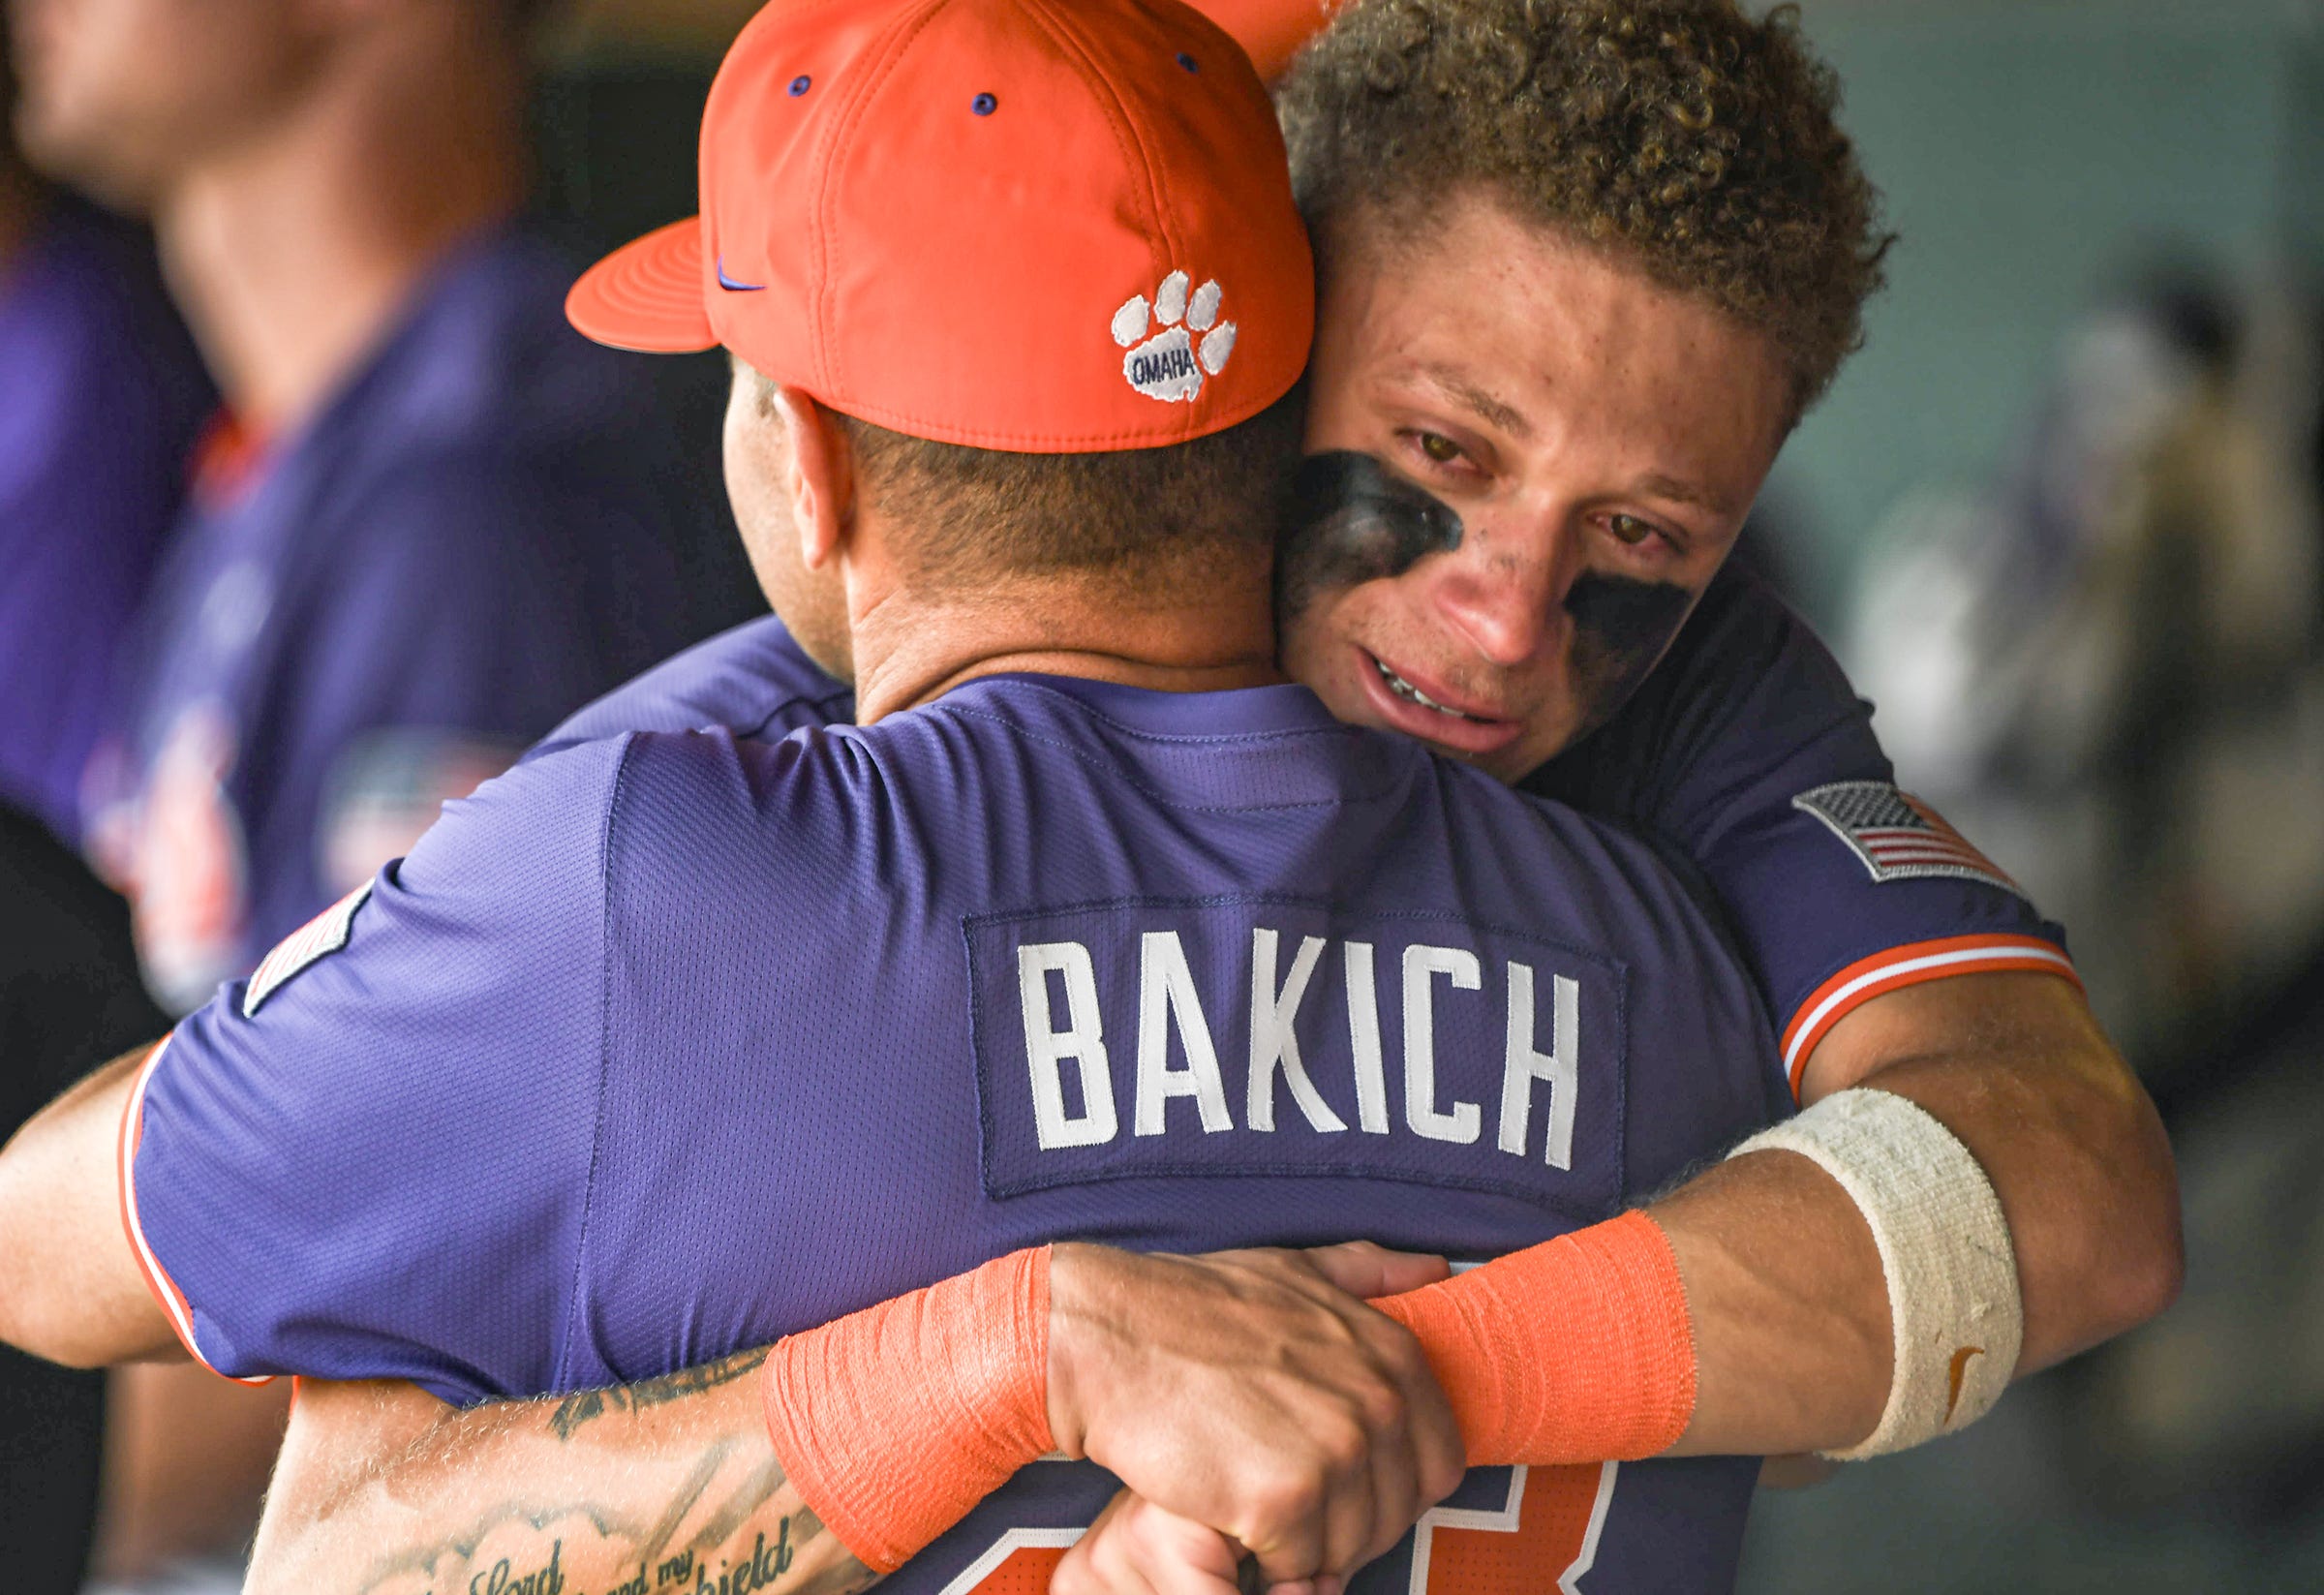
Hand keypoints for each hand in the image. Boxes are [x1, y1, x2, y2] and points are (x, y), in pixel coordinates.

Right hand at [1046, 1241, 1464, 1587]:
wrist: (1110, 1336)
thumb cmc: (1193, 1305)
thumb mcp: (1293, 1269)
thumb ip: (1368, 1273)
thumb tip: (1432, 1269)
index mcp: (1393, 1354)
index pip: (1439, 1461)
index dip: (1393, 1483)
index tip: (1343, 1483)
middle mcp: (1378, 1403)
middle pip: (1396, 1513)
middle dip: (1349, 1520)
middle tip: (1289, 1501)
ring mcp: (1335, 1452)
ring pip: (1349, 1546)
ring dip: (1305, 1542)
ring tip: (1254, 1502)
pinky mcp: (1283, 1500)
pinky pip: (1297, 1564)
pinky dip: (1265, 1556)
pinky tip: (1230, 1513)